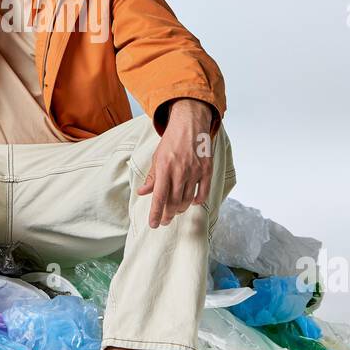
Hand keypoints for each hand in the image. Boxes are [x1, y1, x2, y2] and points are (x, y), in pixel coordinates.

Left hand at [136, 99, 213, 227]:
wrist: (190, 124)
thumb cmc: (171, 141)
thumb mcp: (157, 157)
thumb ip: (152, 177)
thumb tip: (142, 192)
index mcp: (164, 168)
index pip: (159, 197)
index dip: (156, 213)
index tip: (153, 224)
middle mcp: (180, 171)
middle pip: (173, 202)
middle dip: (167, 215)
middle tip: (164, 221)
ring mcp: (195, 171)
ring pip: (187, 200)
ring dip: (180, 209)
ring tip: (175, 211)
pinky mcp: (206, 170)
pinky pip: (203, 192)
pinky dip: (197, 201)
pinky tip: (192, 203)